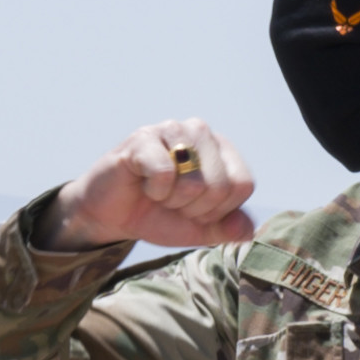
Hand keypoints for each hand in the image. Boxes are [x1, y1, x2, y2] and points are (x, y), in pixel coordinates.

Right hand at [45, 120, 257, 251]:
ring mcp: (173, 130)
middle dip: (194, 208)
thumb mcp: (198, 229)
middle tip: (172, 202)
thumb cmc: (158, 215)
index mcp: (222, 151)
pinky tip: (142, 183)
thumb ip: (228, 229)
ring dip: (173, 200)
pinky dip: (153, 190)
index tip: (194, 210)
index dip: (217, 210)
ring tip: (158, 192)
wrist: (112, 215)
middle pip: (221, 186)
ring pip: (195, 182)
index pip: (243, 185)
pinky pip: (165, 174)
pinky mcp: (144, 137)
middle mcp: (202, 133)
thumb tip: (248, 230)